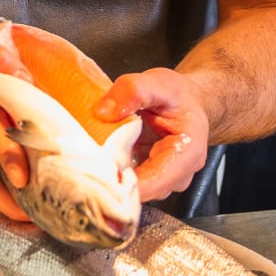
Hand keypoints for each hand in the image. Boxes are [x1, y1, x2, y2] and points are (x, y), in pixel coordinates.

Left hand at [96, 68, 212, 202]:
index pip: (156, 183)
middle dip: (115, 182)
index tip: (100, 173)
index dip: (126, 183)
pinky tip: (98, 161)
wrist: (186, 101)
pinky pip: (129, 184)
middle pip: (144, 191)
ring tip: (91, 160)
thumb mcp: (157, 83)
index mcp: (187, 154)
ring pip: (135, 190)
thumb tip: (104, 111)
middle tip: (87, 165)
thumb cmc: (177, 96)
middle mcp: (179, 174)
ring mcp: (164, 180)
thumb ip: (132, 91)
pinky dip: (113, 174)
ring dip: (112, 179)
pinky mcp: (150, 179)